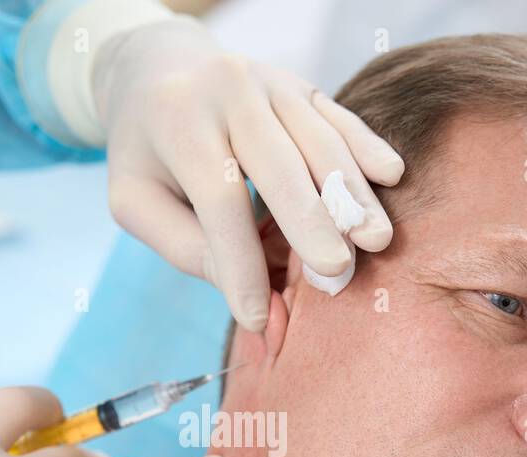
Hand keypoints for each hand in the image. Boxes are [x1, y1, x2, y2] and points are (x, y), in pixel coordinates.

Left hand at [93, 16, 404, 331]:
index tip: (256, 316)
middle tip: (336, 271)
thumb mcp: (135, 202)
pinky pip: (340, 117)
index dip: (239, 261)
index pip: (218, 199)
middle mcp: (227, 89)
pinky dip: (367, 146)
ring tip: (376, 242)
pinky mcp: (300, 86)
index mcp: (177, 119)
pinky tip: (392, 176)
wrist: (158, 70)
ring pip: (319, 141)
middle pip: (277, 163)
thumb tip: (254, 305)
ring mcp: (270, 81)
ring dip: (352, 195)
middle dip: (309, 221)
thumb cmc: (148, 154)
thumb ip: (187, 250)